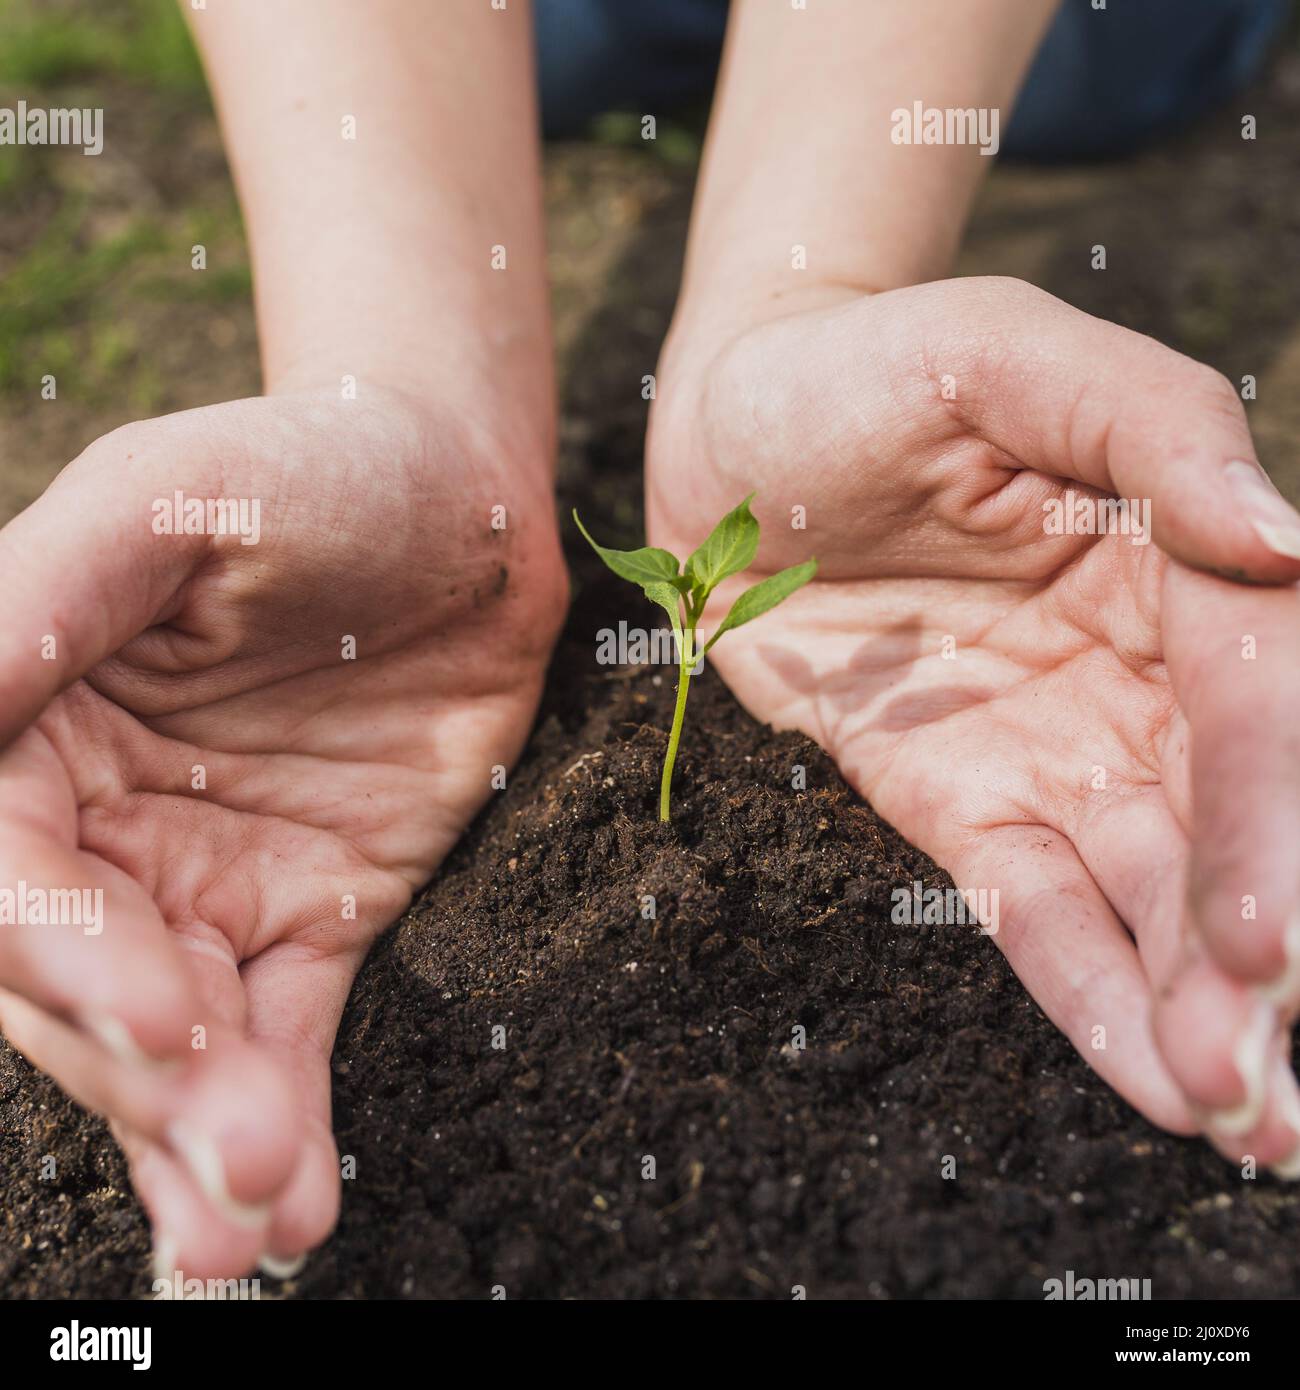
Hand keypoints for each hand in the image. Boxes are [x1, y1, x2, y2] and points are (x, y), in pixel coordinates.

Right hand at [0, 387, 564, 1278]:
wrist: (464, 509)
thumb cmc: (308, 469)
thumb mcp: (168, 500)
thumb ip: (40, 603)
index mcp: (27, 727)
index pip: (6, 869)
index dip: (63, 951)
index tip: (161, 1008)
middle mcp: (99, 826)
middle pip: (84, 983)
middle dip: (147, 1076)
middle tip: (232, 1157)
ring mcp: (204, 883)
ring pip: (179, 1039)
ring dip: (204, 1138)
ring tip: (254, 1223)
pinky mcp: (310, 915)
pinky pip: (283, 1036)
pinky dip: (288, 1115)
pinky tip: (298, 1203)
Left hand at [648, 275, 1299, 1166]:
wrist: (732, 431)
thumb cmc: (869, 371)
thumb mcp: (1004, 355)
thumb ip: (1153, 428)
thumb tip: (1289, 542)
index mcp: (1176, 558)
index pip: (1256, 700)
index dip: (1274, 818)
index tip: (1271, 941)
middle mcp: (1137, 671)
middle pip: (1226, 822)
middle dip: (1256, 953)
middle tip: (1274, 1091)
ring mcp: (1049, 746)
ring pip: (1147, 892)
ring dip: (1195, 1004)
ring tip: (1241, 1114)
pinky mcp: (959, 800)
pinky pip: (1035, 908)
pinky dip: (1089, 991)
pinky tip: (1153, 1079)